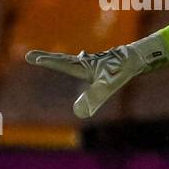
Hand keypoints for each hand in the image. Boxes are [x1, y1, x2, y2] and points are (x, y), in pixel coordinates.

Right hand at [24, 32, 168, 118]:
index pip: (61, 64)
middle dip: (48, 59)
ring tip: (48, 58)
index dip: (47, 61)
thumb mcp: (107, 86)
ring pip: (74, 60)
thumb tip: (79, 113)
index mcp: (83, 66)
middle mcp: (86, 62)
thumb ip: (93, 98)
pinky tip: (83, 58)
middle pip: (63, 60)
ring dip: (61, 59)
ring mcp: (95, 62)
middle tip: (30, 55)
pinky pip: (87, 62)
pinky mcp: (104, 63)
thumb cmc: (121, 70)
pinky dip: (79, 61)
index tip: (30, 57)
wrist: (139, 58)